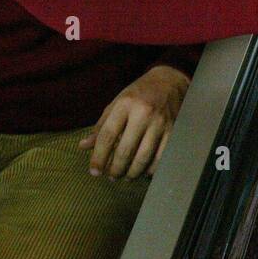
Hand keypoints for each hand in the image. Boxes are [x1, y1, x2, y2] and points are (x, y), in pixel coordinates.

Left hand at [79, 64, 189, 178]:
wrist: (170, 81)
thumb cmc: (139, 94)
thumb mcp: (117, 103)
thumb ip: (101, 126)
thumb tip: (83, 146)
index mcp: (125, 105)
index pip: (107, 136)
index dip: (99, 157)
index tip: (94, 171)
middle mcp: (143, 113)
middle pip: (125, 150)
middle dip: (115, 169)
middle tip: (111, 177)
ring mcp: (160, 122)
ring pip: (144, 156)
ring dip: (132, 172)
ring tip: (126, 177)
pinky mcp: (174, 129)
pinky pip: (161, 156)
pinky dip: (151, 168)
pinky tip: (144, 172)